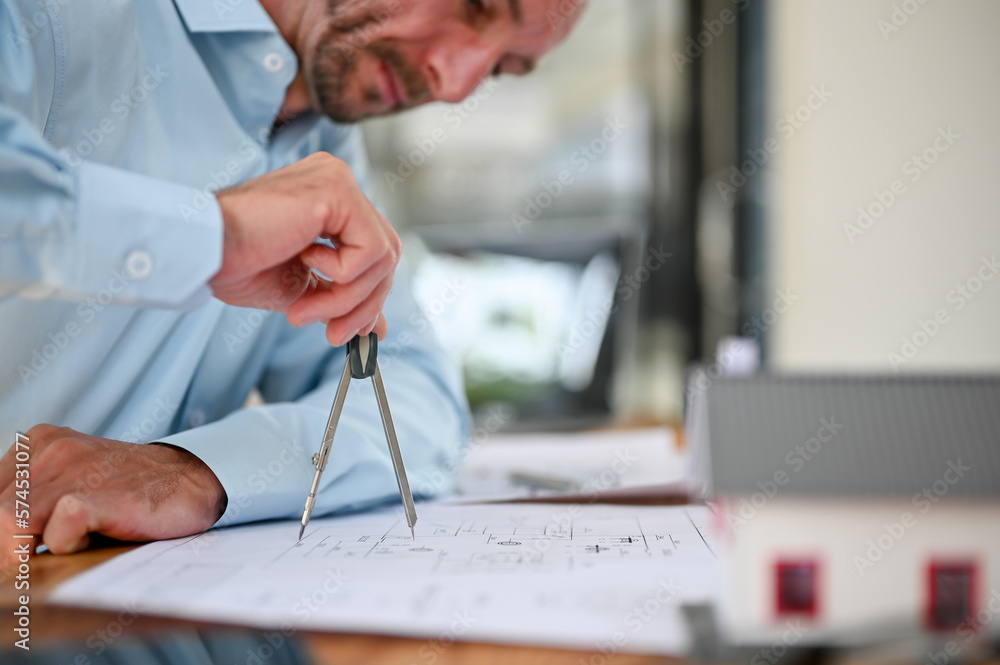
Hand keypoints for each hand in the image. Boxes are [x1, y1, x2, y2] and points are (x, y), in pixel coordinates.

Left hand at [0, 425, 225, 567]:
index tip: (20, 548)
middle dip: (10, 548)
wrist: (191, 481)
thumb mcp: (67, 484)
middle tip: (41, 558)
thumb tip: (3, 544)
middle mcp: (49, 450)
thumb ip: (28, 504)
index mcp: (36, 445)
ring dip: (35, 549)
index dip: (3, 533)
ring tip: (71, 544)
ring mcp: (75, 469)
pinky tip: (93, 538)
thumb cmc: (128, 492)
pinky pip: (58, 530)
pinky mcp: (100, 495)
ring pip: (9, 525)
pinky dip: (68, 545)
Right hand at [210, 152, 399, 345]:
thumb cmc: (238, 263)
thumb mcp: (302, 288)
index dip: (368, 296)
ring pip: (383, 255)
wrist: (205, 250)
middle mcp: (339, 182)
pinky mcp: (338, 190)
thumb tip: (379, 327)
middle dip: (363, 304)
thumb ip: (342, 299)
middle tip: (335, 335)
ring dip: (347, 298)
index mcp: (330, 199)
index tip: (347, 330)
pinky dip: (343, 276)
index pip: (375, 251)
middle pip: (386, 254)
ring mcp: (340, 181)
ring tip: (304, 310)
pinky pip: (371, 249)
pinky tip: (304, 263)